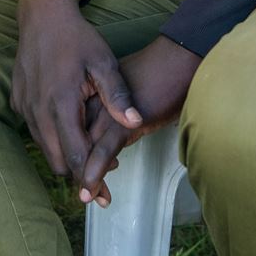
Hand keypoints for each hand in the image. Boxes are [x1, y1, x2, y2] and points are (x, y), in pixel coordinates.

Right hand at [11, 0, 139, 180]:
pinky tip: (71, 133)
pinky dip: (53, 139)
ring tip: (91, 160)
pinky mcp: (18, 102)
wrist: (42, 15)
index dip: (89, 178)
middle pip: (57, 159)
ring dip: (64, 157)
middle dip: (78, 174)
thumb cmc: (78, 38)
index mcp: (61, 102)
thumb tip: (135, 123)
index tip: (101, 197)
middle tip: (101, 181)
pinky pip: (36, 132)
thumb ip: (118, 96)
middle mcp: (38, 109)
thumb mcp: (104, 62)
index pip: (74, 154)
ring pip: (44, 148)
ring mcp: (25, 106)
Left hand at [76, 37, 200, 206]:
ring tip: (88, 197)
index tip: (82, 176)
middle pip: (77, 143)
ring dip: (86, 176)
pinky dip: (96, 169)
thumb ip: (116, 114)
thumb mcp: (130, 97)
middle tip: (86, 195)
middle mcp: (93, 103)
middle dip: (79, 171)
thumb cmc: (160, 74)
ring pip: (86, 150)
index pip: (76, 130)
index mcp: (92, 96)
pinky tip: (91, 184)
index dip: (77, 155)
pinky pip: (104, 149)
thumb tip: (113, 137)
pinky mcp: (122, 120)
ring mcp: (106, 111)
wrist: (179, 58)